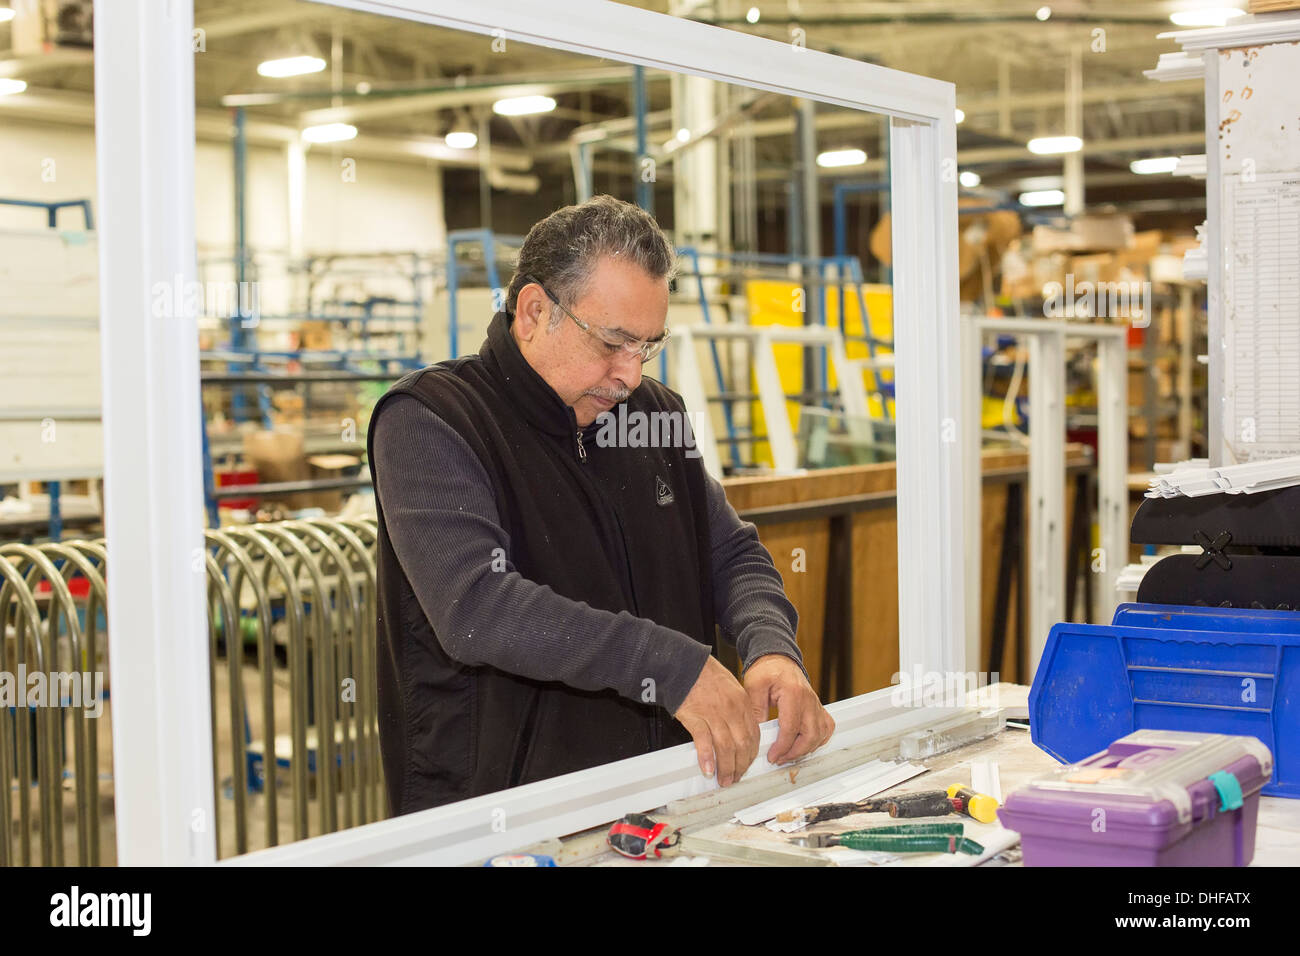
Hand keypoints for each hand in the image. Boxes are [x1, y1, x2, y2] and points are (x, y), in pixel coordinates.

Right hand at [673, 656, 760, 786]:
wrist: (684, 663)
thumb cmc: (705, 674)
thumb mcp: (731, 687)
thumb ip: (739, 708)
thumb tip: (742, 729)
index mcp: (743, 703)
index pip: (754, 734)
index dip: (752, 753)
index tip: (747, 763)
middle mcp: (732, 710)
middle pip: (742, 745)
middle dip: (741, 765)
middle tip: (736, 777)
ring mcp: (714, 714)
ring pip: (726, 747)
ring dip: (726, 767)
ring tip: (724, 780)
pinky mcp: (696, 717)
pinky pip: (704, 742)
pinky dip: (707, 758)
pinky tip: (708, 769)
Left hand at [742, 655, 835, 765]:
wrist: (778, 659)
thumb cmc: (766, 671)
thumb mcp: (754, 686)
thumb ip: (756, 710)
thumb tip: (756, 735)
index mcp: (793, 693)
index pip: (791, 728)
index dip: (782, 746)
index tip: (772, 756)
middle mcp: (809, 699)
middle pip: (811, 735)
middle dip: (795, 752)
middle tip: (779, 758)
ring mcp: (816, 703)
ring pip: (820, 734)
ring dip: (806, 748)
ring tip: (788, 754)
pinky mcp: (818, 707)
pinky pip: (826, 727)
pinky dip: (819, 739)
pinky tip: (805, 744)